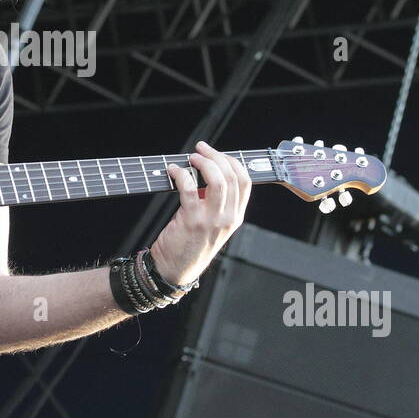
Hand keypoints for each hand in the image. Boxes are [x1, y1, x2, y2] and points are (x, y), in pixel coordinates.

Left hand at [151, 141, 251, 286]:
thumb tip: (205, 170)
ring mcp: (212, 220)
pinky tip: (173, 171)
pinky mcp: (192, 221)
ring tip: (191, 157)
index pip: (245, 181)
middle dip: (216, 155)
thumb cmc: (190, 242)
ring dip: (203, 162)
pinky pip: (189, 188)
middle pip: (231, 176)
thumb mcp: (213, 223)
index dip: (231, 161)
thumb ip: (215, 201)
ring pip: (217, 180)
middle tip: (200, 149)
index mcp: (235, 216)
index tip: (216, 153)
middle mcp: (228, 218)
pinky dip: (181, 174)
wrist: (174, 269)